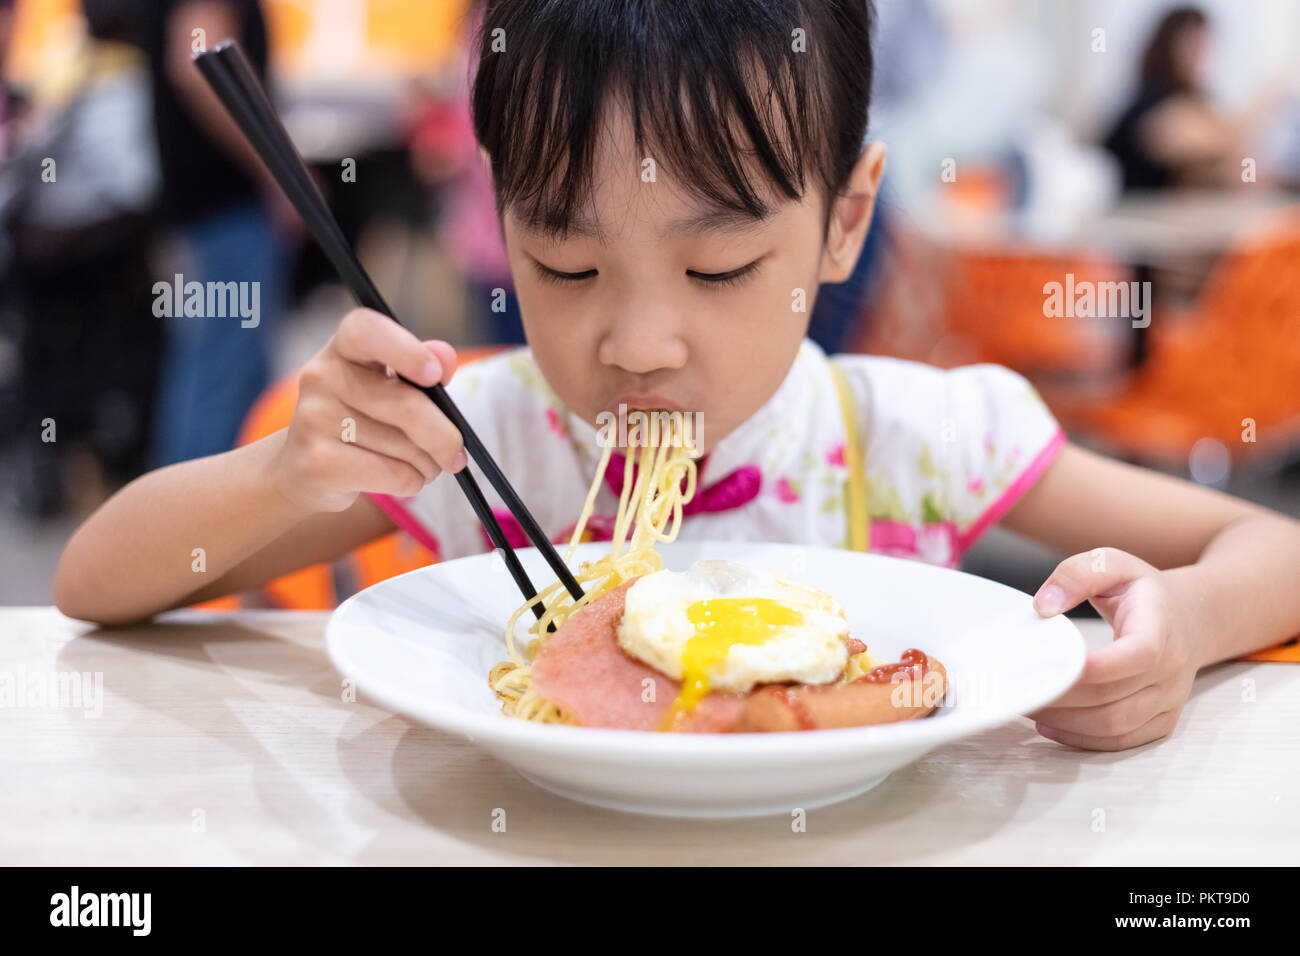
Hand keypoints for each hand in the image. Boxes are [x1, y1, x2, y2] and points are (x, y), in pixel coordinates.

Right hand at [269, 308, 464, 513]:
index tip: (435, 376)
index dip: (406, 350)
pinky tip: (400, 478)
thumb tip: (445, 357)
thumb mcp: (392, 386)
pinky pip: (393, 474)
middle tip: (456, 453)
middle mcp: (321, 376)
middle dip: (444, 437)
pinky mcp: (318, 463)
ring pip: (405, 447)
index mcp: (343, 348)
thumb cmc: (363, 420)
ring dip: (428, 463)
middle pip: (406, 405)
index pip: (366, 330)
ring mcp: (313, 419)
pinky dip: (412, 481)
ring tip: (417, 463)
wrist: (307, 470)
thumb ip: (423, 368)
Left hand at [1027, 548, 1203, 751]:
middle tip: (1018, 690)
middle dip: (1061, 700)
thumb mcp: (1112, 563)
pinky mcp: (1161, 720)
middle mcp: (1169, 672)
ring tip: (1029, 707)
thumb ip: (1076, 574)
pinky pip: (1123, 741)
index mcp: (1159, 631)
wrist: (1191, 616)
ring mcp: (1169, 700)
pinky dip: (1084, 740)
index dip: (1085, 669)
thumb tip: (1043, 606)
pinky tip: (1051, 726)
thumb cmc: (1143, 589)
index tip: (1039, 665)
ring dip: (1067, 724)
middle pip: (1113, 700)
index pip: (1130, 658)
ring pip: (1115, 727)